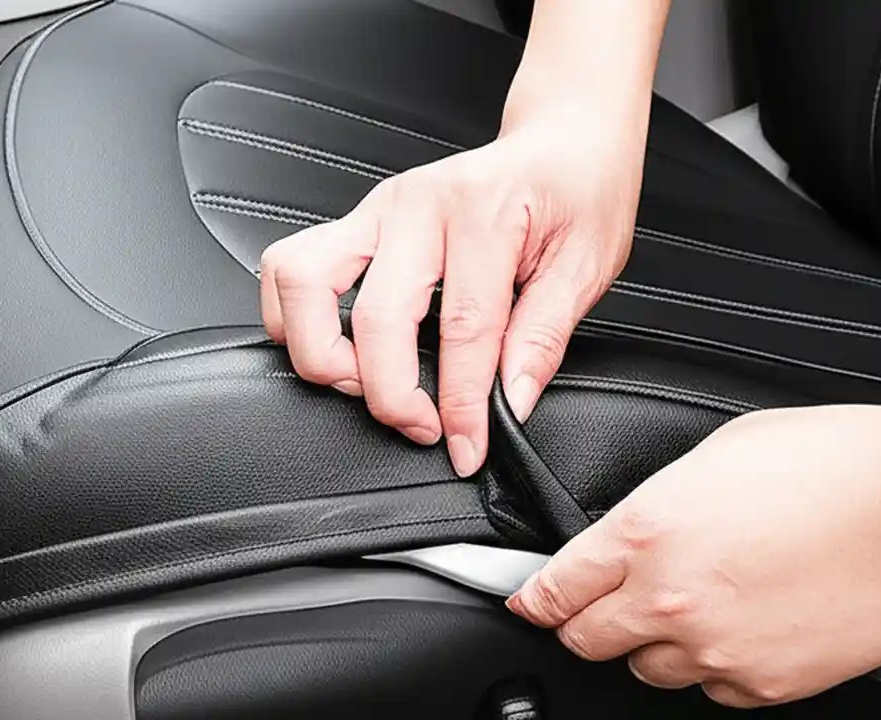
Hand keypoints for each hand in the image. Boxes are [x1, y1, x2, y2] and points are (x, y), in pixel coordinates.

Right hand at [259, 115, 642, 475]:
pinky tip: (339, 347)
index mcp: (484, 211)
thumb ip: (542, 337)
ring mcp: (377, 208)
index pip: (463, 330)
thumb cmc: (577, 193)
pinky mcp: (358, 220)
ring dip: (320, 351)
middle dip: (391, 394)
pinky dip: (298, 316)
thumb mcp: (586, 265)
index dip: (459, 404)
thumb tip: (510, 402)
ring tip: (364, 385)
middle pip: (375, 317)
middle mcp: (419, 204)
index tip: (465, 448)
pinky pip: (294, 267)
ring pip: (303, 282)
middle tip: (423, 426)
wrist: (563, 140)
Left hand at [505, 404, 880, 706]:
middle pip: (587, 643)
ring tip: (694, 609)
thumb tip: (631, 530)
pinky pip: (714, 692)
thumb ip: (655, 505)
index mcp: (646, 532)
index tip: (529, 603)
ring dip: (654, 647)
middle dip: (585, 626)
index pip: (556, 588)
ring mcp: (717, 649)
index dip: (534, 598)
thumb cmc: (829, 460)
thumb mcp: (713, 455)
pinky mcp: (767, 683)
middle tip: (602, 610)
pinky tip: (744, 628)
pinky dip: (715, 668)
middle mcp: (670, 599)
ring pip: (648, 673)